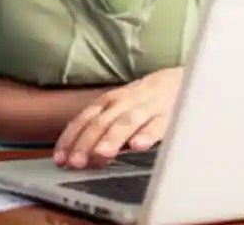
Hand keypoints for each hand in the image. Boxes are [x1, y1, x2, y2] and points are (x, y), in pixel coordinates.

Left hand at [54, 67, 183, 169]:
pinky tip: (138, 145)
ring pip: (127, 121)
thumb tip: (80, 155)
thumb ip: (103, 129)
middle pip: (102, 121)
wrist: (184, 80)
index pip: (85, 118)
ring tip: (101, 154)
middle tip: (75, 163)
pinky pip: (159, 124)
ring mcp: (148, 106)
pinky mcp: (171, 114)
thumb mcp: (122, 109)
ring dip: (112, 138)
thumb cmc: (147, 102)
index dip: (71, 138)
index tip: (59, 159)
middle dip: (87, 142)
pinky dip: (148, 133)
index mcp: (111, 101)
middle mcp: (125, 102)